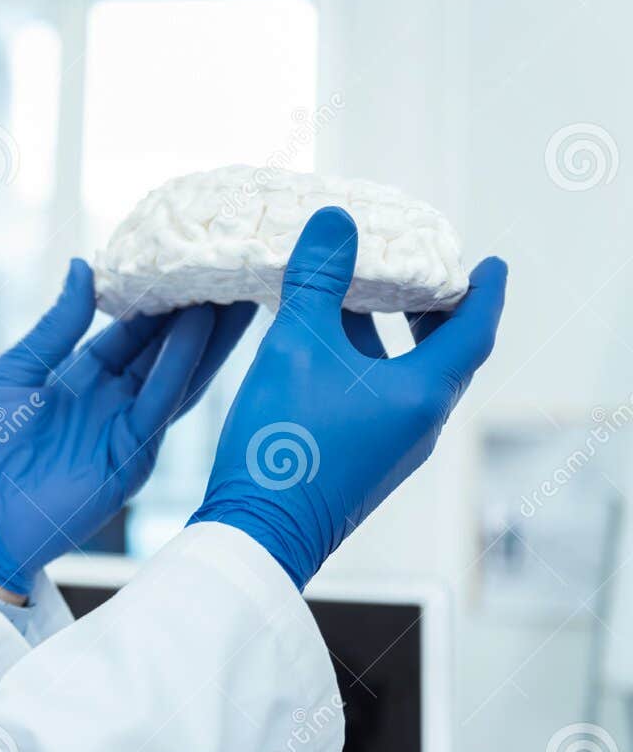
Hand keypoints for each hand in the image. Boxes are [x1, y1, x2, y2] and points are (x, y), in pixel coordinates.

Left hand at [0, 259, 256, 594]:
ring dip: (204, 336)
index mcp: (80, 378)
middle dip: (197, 312)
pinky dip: (176, 369)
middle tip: (231, 269)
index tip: (184, 261)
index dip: (156, 299)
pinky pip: (158, 405)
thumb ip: (53, 327)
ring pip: (174, 374)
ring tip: (235, 293)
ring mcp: (125, 428)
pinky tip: (195, 334)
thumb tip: (81, 267)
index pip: (130, 330)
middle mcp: (111, 400)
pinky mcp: (130, 455)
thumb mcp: (11, 373)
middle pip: (163, 348)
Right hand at [189, 207, 507, 588]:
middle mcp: (420, 424)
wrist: (259, 531)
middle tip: (424, 278)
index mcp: (423, 394)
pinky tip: (324, 354)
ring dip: (394, 339)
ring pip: (409, 379)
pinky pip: (381, 400)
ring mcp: (392, 448)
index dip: (485, 292)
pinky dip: (368, 367)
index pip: (475, 331)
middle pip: (445, 357)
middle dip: (436, 313)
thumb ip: (319, 280)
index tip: (492, 264)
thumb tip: (337, 220)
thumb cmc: (284, 442)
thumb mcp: (296, 345)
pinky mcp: (362, 462)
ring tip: (362, 304)